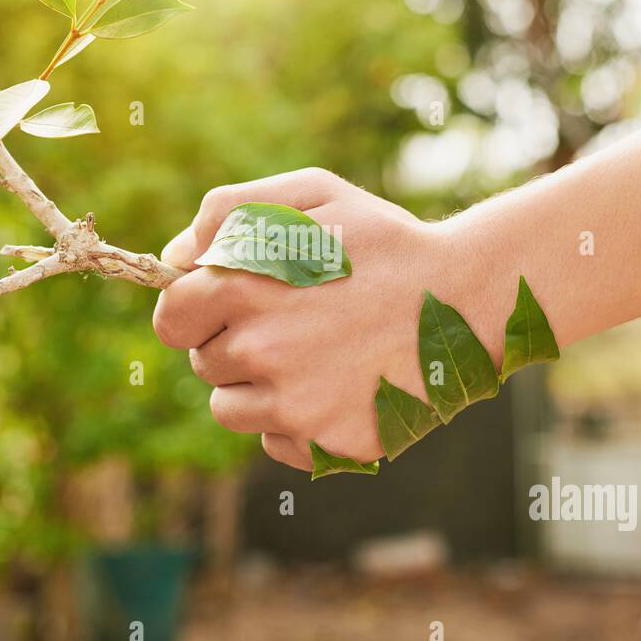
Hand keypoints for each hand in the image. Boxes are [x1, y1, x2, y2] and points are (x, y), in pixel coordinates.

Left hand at [153, 168, 497, 470]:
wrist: (467, 297)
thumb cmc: (384, 241)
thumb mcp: (312, 195)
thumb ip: (229, 213)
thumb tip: (177, 258)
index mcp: (244, 287)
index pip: (172, 318)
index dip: (194, 311)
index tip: (223, 306)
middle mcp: (262, 350)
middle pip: (205, 363)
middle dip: (235, 343)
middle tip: (294, 321)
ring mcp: (296, 404)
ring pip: (232, 409)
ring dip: (257, 388)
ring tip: (314, 355)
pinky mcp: (329, 445)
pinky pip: (277, 442)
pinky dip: (297, 423)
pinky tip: (340, 386)